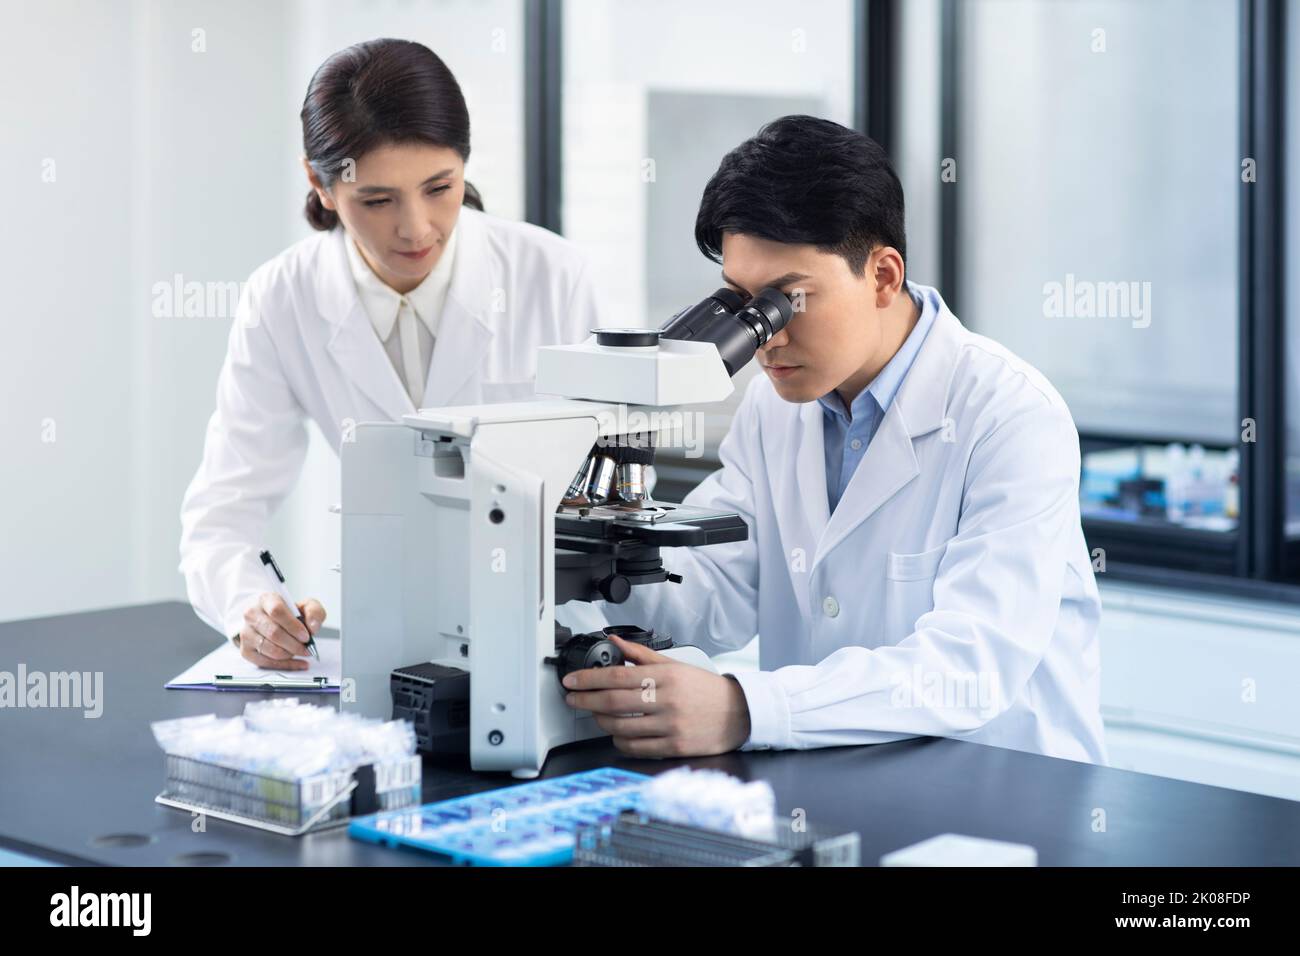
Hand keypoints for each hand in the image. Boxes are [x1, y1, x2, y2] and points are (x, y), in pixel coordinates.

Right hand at [237, 593, 324, 669]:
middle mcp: (252, 615)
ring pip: (269, 649)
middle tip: (307, 648)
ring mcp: (246, 633)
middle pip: (273, 633)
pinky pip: (265, 662)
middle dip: (294, 644)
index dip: (293, 626)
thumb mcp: (306, 606)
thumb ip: (314, 612)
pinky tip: (297, 663)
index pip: (277, 611)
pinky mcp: (246, 650)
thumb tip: (313, 627)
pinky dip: (285, 665)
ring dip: (289, 654)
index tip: (306, 635)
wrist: (273, 621)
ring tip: (300, 651)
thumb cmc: (289, 614)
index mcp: (266, 600)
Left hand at [561, 634, 751, 757]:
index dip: (589, 678)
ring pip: (621, 726)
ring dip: (601, 721)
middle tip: (572, 699)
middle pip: (614, 702)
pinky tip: (617, 734)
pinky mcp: (674, 747)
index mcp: (665, 676)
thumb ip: (642, 655)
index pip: (617, 675)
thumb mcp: (675, 665)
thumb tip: (615, 641)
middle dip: (586, 700)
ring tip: (596, 714)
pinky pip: (636, 747)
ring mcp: (670, 725)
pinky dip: (619, 741)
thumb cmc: (706, 689)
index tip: (572, 681)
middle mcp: (667, 700)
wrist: (739, 713)